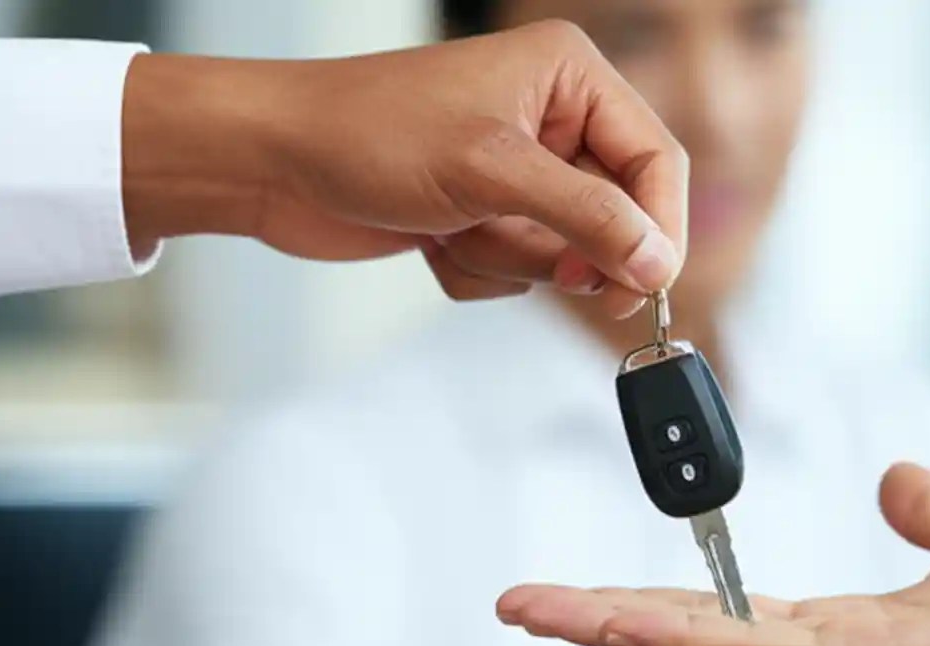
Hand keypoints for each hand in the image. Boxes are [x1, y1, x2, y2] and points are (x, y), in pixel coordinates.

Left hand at [121, 21, 686, 317]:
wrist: (271, 162)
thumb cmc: (367, 133)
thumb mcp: (491, 171)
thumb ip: (587, 217)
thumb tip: (656, 260)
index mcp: (570, 77)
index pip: (655, 160)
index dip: (658, 228)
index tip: (647, 284)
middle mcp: (553, 120)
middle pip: (616, 214)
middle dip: (565, 247)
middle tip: (537, 259)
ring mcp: (518, 171)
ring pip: (564, 251)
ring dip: (509, 257)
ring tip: (453, 225)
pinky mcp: (486, 212)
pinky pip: (519, 269)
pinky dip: (477, 269)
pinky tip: (431, 237)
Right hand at [497, 464, 929, 645]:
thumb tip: (894, 482)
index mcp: (846, 630)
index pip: (724, 613)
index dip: (652, 600)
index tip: (586, 589)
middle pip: (688, 638)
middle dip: (599, 622)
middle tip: (517, 604)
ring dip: (611, 629)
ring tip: (533, 610)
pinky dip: (676, 638)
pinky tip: (616, 623)